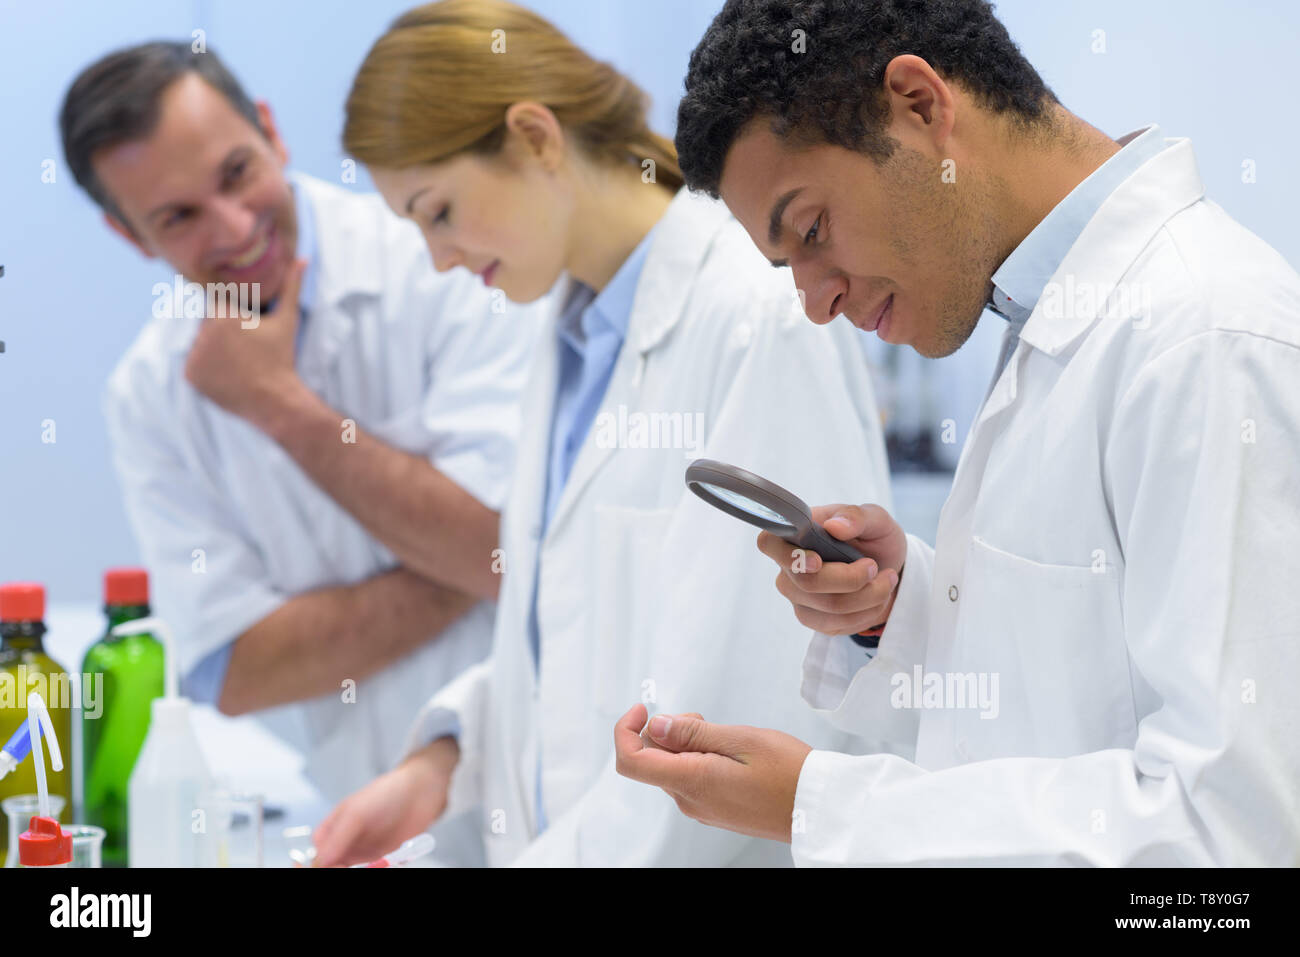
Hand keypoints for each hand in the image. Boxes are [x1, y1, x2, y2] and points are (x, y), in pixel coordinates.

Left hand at [184, 258, 309, 428]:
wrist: (275, 400)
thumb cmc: (282, 357)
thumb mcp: (287, 320)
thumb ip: (291, 287)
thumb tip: (302, 259)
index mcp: (223, 315)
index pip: (219, 304)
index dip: (234, 315)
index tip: (247, 331)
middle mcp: (203, 333)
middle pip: (209, 324)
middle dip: (223, 332)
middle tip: (246, 350)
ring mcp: (194, 355)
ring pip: (201, 344)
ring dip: (214, 349)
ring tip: (238, 363)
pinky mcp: (190, 375)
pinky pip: (194, 365)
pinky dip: (207, 369)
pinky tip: (228, 374)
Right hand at [312, 736, 457, 866]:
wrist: (422, 790)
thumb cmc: (386, 793)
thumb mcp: (356, 813)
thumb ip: (338, 837)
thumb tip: (320, 861)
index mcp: (333, 830)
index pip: (318, 857)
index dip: (323, 865)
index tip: (338, 866)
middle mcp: (347, 843)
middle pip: (334, 866)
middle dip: (341, 869)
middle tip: (352, 867)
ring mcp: (365, 852)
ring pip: (355, 870)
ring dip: (365, 870)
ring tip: (378, 864)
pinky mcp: (383, 858)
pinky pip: (375, 870)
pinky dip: (378, 869)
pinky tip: (385, 864)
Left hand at [614, 704, 811, 843]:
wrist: (819, 808)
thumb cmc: (790, 773)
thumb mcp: (741, 739)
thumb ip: (692, 733)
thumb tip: (655, 726)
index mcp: (692, 782)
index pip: (631, 761)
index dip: (626, 730)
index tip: (643, 709)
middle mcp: (689, 800)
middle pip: (652, 760)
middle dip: (666, 732)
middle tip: (704, 721)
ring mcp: (701, 808)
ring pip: (672, 768)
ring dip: (686, 745)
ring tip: (724, 738)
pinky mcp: (713, 809)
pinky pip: (690, 778)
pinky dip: (698, 758)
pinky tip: (729, 754)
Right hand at [757, 503, 905, 635]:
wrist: (886, 568)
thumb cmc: (873, 538)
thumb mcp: (875, 519)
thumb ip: (856, 516)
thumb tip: (834, 526)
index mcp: (795, 534)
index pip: (768, 543)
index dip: (788, 556)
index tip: (819, 561)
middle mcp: (787, 567)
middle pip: (807, 583)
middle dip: (851, 579)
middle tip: (875, 566)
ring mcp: (797, 596)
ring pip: (829, 607)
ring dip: (869, 596)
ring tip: (886, 581)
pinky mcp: (813, 619)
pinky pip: (839, 623)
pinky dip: (868, 611)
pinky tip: (876, 598)